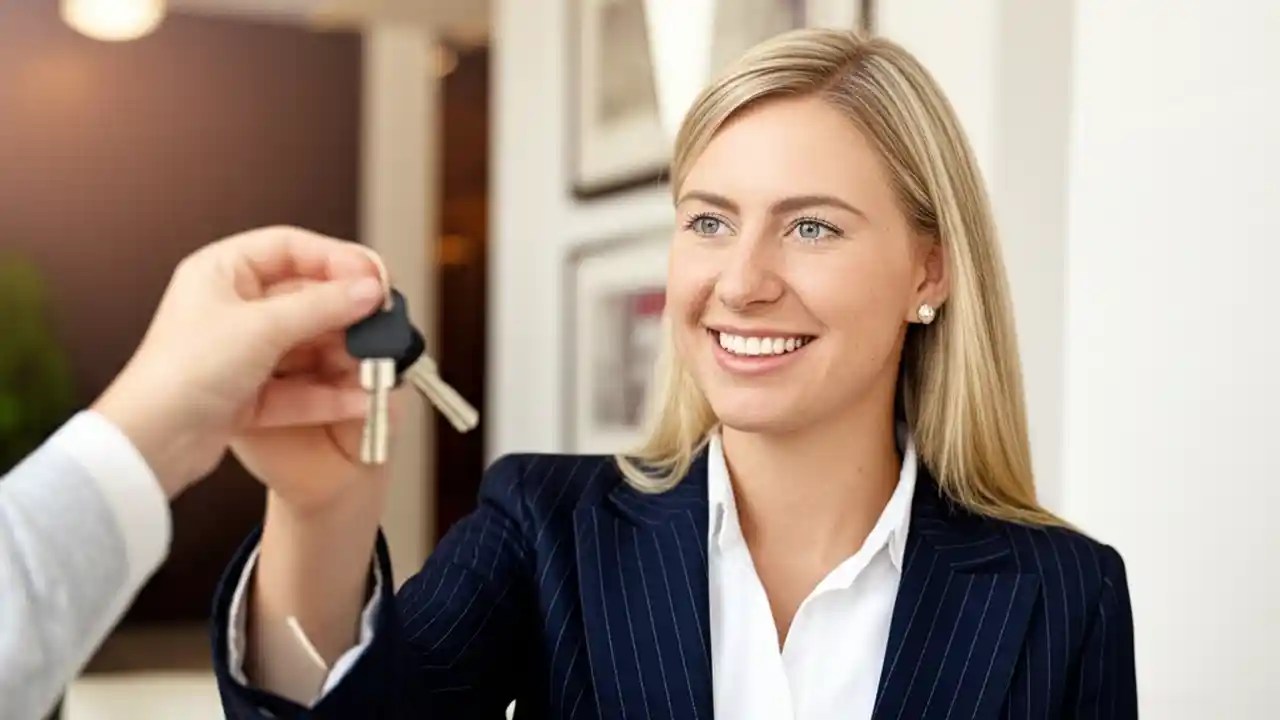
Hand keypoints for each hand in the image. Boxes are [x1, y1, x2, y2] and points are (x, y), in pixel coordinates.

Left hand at [92, 226, 387, 498]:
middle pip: (306, 299)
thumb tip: (370, 289)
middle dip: (347, 315)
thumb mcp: (263, 328)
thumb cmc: (184, 372)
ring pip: (307, 347)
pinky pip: (300, 387)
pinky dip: (329, 395)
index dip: (337, 258)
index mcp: (221, 272)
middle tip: (382, 323)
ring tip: (377, 366)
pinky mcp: (250, 394)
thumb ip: (323, 306)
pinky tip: (360, 400)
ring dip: (344, 358)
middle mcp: (232, 308)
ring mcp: (242, 352)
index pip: (291, 247)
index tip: (375, 276)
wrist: (151, 444)